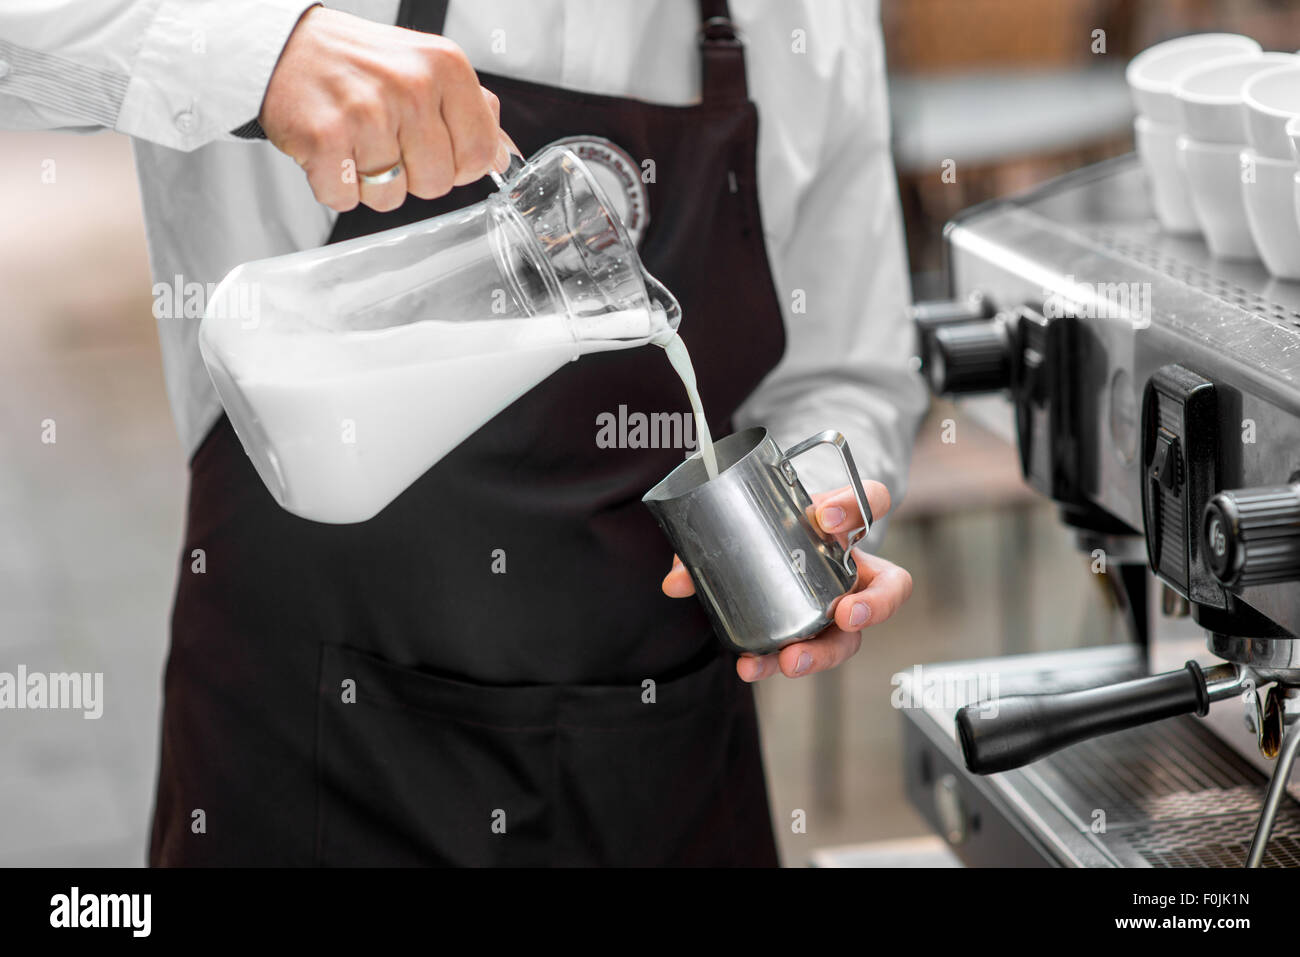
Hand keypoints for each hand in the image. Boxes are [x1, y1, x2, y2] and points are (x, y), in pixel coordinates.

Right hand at [259, 6, 510, 211]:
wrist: (285, 47)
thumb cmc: (361, 64)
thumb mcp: (428, 69)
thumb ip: (474, 113)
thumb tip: (505, 158)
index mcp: (445, 67)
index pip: (479, 155)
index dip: (457, 166)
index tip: (435, 149)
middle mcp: (409, 87)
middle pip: (437, 184)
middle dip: (412, 176)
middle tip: (386, 141)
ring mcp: (366, 113)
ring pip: (391, 198)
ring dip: (371, 183)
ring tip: (356, 142)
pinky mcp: (324, 139)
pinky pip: (347, 200)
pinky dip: (336, 186)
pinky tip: (331, 151)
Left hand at [661, 480, 912, 681]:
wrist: (764, 538)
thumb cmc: (764, 523)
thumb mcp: (738, 520)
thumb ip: (706, 544)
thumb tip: (676, 583)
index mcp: (842, 520)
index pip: (871, 501)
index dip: (856, 505)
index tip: (824, 517)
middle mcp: (854, 565)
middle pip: (889, 587)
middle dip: (873, 606)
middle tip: (845, 615)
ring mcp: (841, 603)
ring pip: (854, 634)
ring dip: (826, 651)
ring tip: (792, 660)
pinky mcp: (818, 633)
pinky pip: (810, 652)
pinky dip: (775, 662)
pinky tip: (752, 666)